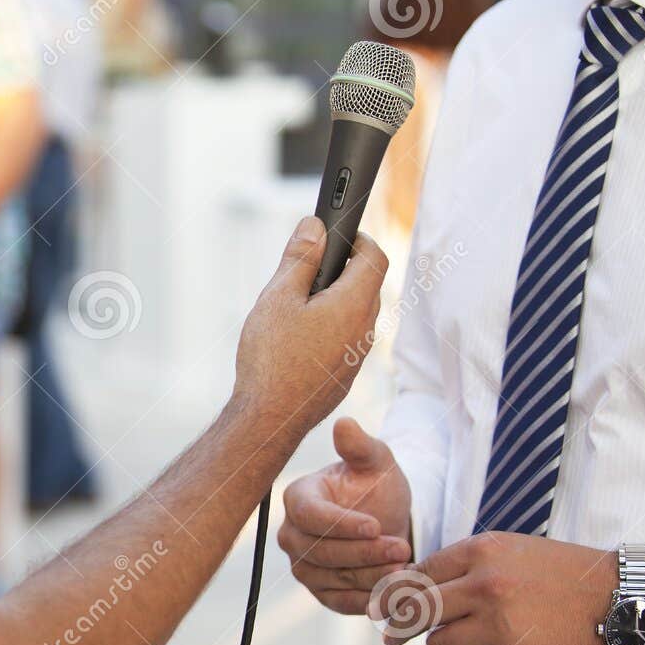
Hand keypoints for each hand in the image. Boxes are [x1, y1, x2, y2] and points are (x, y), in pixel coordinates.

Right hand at [233, 217, 386, 440]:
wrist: (270, 418)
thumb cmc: (271, 358)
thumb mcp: (278, 296)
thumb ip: (300, 257)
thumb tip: (313, 226)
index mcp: (354, 304)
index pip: (375, 257)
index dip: (359, 239)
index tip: (337, 236)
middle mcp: (364, 330)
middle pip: (366, 285)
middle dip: (342, 269)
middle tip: (307, 268)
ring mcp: (356, 356)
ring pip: (355, 314)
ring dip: (334, 300)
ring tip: (295, 306)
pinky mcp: (344, 375)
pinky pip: (345, 339)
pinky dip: (329, 327)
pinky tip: (296, 338)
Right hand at [279, 418, 412, 613]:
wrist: (386, 522)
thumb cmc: (377, 487)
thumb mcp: (377, 463)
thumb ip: (361, 447)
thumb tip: (344, 423)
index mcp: (298, 497)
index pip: (310, 515)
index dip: (341, 524)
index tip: (376, 525)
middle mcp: (291, 534)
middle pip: (319, 551)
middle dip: (363, 552)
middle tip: (401, 549)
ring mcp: (302, 565)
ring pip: (331, 578)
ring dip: (369, 576)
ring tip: (404, 569)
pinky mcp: (319, 591)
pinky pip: (337, 601)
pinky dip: (365, 599)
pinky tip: (392, 591)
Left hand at [377, 533, 615, 644]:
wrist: (617, 598)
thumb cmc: (557, 572)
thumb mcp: (508, 550)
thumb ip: (461, 565)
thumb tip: (405, 589)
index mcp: (480, 552)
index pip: (417, 575)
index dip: (394, 595)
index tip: (382, 607)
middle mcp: (485, 586)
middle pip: (416, 613)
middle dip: (400, 627)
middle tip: (390, 637)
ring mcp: (499, 624)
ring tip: (465, 643)